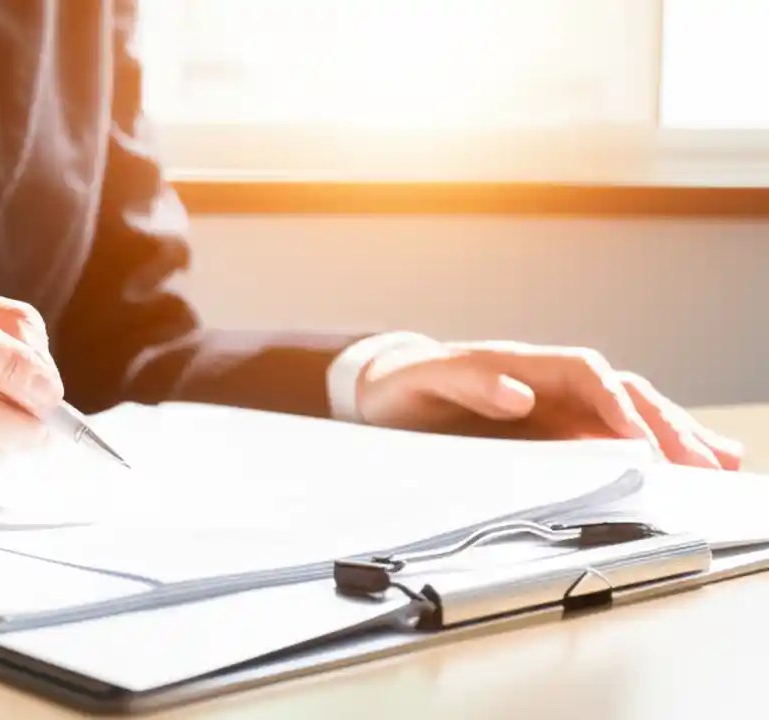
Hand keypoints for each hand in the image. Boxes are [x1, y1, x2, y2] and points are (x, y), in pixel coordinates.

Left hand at [355, 339, 743, 469]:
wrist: (389, 388)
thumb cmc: (406, 384)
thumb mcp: (424, 380)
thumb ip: (467, 382)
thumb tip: (516, 393)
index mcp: (522, 364)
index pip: (585, 373)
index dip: (614, 403)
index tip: (639, 439)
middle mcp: (550, 381)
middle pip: (622, 393)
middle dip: (665, 425)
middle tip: (703, 464)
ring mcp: (558, 405)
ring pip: (631, 413)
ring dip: (674, 435)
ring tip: (719, 462)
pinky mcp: (558, 429)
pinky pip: (615, 434)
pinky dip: (656, 447)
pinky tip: (695, 460)